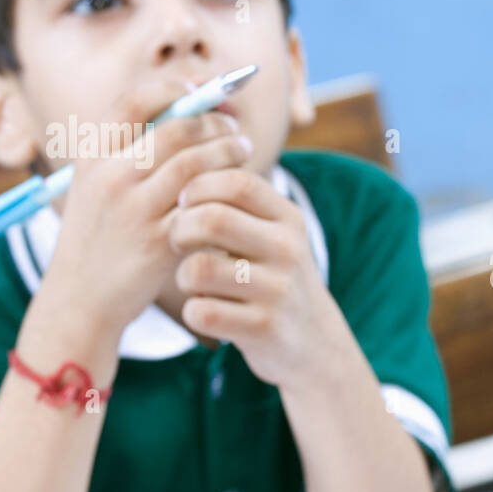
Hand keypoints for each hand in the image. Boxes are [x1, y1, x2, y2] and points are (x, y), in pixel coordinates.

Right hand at [41, 79, 253, 337]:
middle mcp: (111, 178)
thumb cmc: (98, 237)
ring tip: (245, 150)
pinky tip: (238, 190)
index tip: (199, 91)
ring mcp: (135, 210)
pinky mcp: (159, 241)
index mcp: (93, 157)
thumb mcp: (96, 187)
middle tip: (235, 128)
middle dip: (214, 122)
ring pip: (197, 163)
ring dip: (229, 151)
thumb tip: (182, 111)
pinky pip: (204, 204)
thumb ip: (129, 153)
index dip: (172, 89)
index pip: (134, 102)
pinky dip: (226, 190)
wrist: (80, 298)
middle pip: (177, 129)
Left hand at [169, 166, 337, 388]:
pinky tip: (207, 311)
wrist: (313, 343)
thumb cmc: (274, 277)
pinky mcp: (263, 329)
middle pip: (212, 219)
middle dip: (180, 229)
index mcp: (288, 218)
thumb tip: (185, 148)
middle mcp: (289, 250)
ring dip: (184, 276)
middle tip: (179, 242)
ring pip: (198, 269)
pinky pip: (200, 312)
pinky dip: (193, 312)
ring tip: (195, 281)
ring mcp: (278, 291)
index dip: (198, 185)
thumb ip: (240, 199)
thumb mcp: (274, 233)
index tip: (185, 202)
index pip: (236, 181)